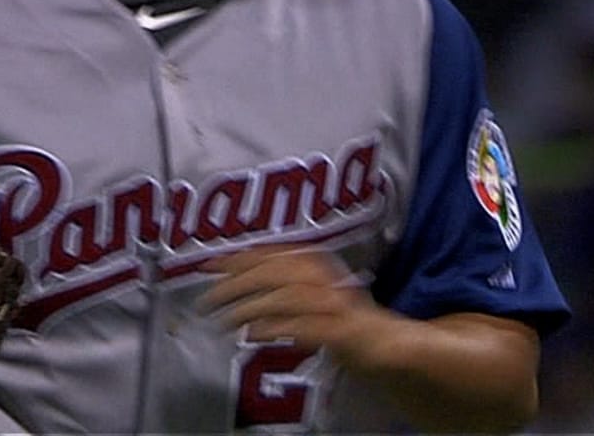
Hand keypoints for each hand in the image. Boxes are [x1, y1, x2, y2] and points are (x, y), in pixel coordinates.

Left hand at [200, 245, 388, 363]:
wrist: (387, 343)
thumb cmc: (345, 318)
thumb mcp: (312, 291)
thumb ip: (279, 285)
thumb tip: (236, 286)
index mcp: (316, 261)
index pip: (270, 252)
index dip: (236, 257)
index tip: (208, 265)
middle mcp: (323, 276)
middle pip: (270, 273)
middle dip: (233, 285)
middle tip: (206, 301)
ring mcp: (332, 303)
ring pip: (280, 299)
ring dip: (247, 310)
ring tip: (222, 322)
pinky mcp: (338, 331)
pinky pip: (298, 327)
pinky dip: (272, 329)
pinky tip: (252, 335)